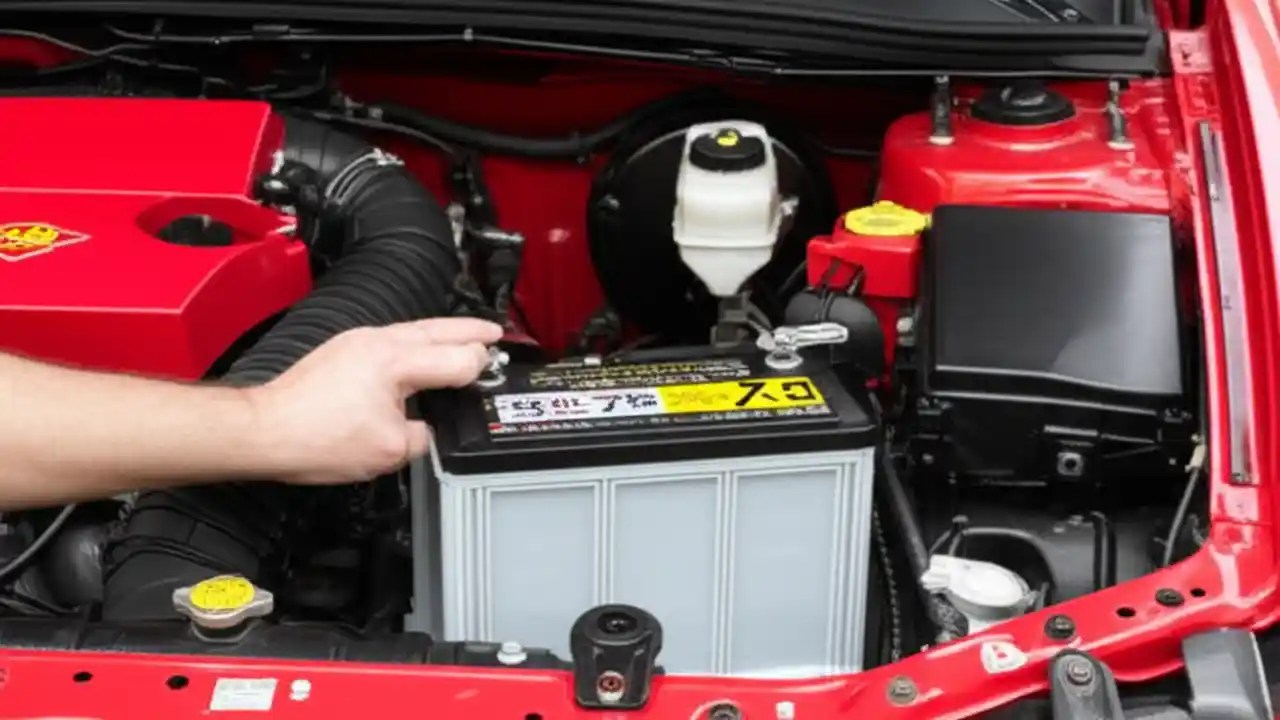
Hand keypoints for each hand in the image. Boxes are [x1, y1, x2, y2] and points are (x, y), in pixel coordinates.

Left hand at [247, 317, 502, 484]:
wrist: (265, 430)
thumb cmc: (316, 437)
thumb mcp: (389, 451)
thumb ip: (422, 436)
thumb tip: (428, 431)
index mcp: (396, 361)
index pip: (457, 358)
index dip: (480, 367)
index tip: (493, 373)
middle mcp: (379, 341)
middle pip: (439, 330)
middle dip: (471, 332)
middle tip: (495, 333)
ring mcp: (358, 341)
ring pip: (415, 330)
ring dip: (444, 334)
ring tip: (466, 339)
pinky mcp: (343, 350)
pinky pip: (393, 339)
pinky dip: (417, 343)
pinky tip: (420, 355)